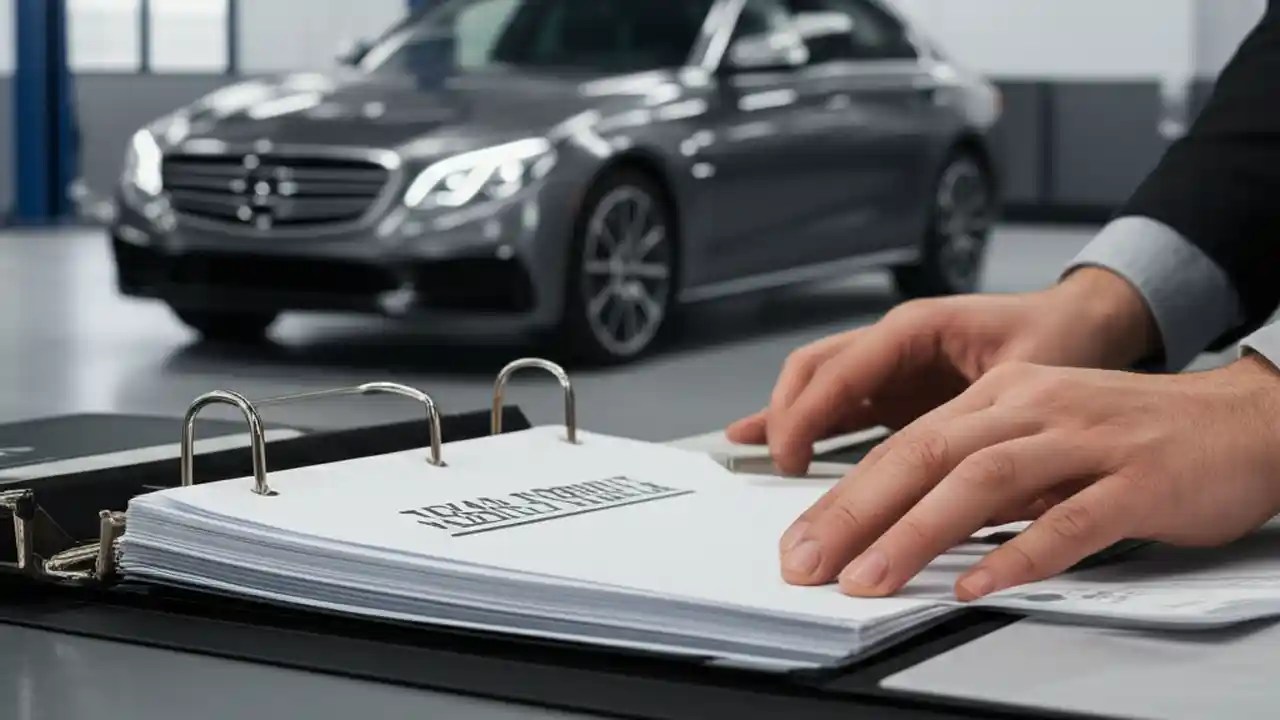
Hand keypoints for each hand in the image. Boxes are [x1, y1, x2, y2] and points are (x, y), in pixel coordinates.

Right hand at [726, 268, 1158, 475]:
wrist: (1086, 322)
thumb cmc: (1061, 338)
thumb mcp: (1031, 374)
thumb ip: (989, 418)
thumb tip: (965, 479)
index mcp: (917, 328)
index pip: (841, 371)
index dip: (808, 415)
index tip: (790, 457)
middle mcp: (894, 343)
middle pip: (814, 373)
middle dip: (785, 418)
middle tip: (777, 466)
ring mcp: (891, 367)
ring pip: (817, 387)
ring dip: (785, 420)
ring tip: (753, 456)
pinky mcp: (896, 392)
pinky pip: (838, 407)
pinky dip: (805, 426)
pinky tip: (773, 446)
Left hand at [778, 356, 1279, 599]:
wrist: (1238, 419)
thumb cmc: (1131, 434)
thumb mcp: (1038, 437)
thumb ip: (977, 472)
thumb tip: (904, 518)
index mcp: (1003, 396)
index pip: (905, 442)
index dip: (845, 492)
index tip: (801, 538)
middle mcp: (1033, 408)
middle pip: (926, 454)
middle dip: (856, 511)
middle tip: (809, 561)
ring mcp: (1084, 442)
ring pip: (984, 482)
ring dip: (917, 533)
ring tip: (870, 577)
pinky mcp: (1136, 481)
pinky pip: (1069, 520)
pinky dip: (1018, 554)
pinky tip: (977, 585)